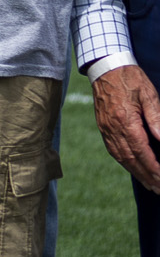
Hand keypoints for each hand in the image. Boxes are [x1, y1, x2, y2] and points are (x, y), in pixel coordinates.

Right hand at [95, 63, 159, 191]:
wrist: (105, 67)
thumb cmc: (130, 79)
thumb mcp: (149, 95)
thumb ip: (157, 118)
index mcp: (125, 121)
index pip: (141, 152)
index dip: (153, 168)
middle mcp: (113, 128)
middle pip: (130, 159)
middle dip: (146, 176)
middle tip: (159, 189)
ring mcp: (105, 128)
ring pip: (120, 157)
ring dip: (135, 172)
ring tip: (149, 184)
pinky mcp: (103, 126)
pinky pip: (113, 149)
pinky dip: (124, 162)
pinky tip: (132, 167)